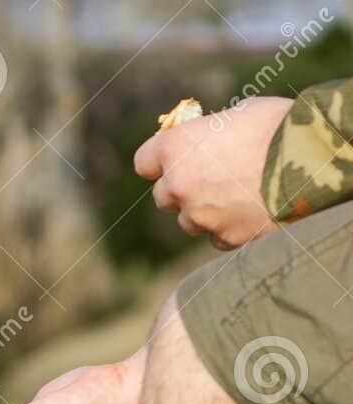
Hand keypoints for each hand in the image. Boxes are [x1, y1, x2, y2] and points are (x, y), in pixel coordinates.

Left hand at [133, 97, 290, 247]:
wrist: (311, 159)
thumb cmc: (277, 125)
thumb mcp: (238, 114)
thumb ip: (212, 134)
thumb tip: (208, 141)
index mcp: (176, 147)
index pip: (144, 162)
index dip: (158, 161)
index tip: (170, 161)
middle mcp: (179, 185)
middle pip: (163, 197)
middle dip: (181, 189)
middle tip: (207, 179)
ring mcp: (200, 217)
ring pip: (190, 221)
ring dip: (204, 212)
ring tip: (236, 195)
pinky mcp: (225, 239)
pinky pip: (216, 237)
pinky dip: (228, 228)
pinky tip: (250, 211)